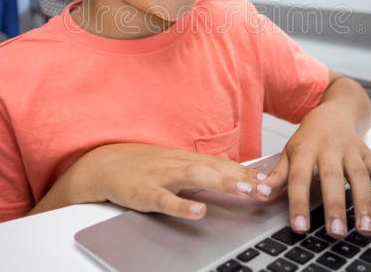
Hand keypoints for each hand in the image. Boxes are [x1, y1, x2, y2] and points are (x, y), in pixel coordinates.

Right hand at [63, 144, 271, 218]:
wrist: (103, 164)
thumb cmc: (141, 167)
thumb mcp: (173, 166)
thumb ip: (200, 172)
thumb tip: (230, 179)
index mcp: (186, 160)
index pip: (221, 164)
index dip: (245, 172)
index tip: (268, 180)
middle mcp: (177, 164)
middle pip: (214, 168)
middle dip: (241, 178)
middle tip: (264, 188)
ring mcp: (161, 177)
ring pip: (195, 177)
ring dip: (221, 183)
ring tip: (243, 191)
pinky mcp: (145, 192)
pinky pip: (165, 200)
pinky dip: (182, 205)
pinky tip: (198, 211)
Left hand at [262, 81, 370, 238]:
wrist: (334, 109)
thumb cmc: (309, 137)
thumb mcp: (289, 152)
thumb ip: (277, 174)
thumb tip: (259, 192)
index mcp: (305, 150)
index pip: (299, 179)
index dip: (298, 204)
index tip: (300, 227)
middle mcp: (328, 149)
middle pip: (332, 178)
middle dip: (335, 207)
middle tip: (336, 232)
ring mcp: (351, 150)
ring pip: (359, 176)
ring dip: (364, 204)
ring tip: (365, 229)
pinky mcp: (368, 152)